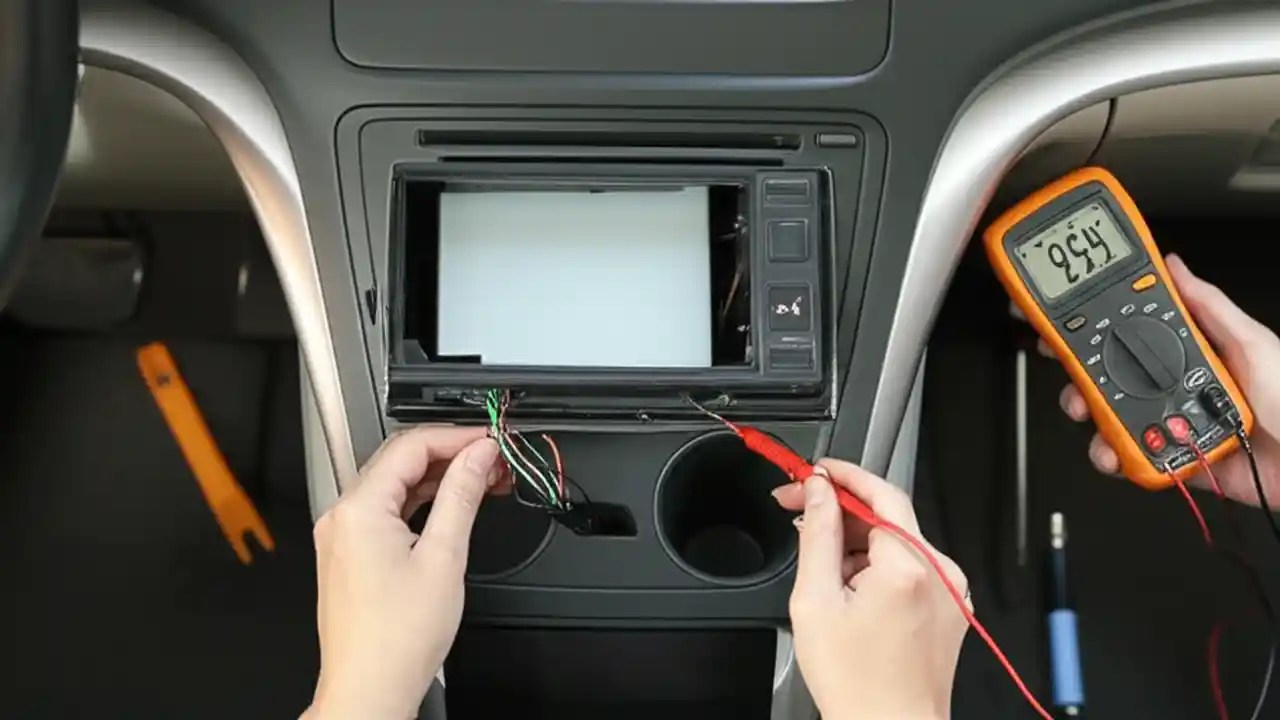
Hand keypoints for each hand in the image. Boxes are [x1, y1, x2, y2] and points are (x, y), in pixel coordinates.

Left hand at [303, 427, 505, 719]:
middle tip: (494, 460)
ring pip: (393, 485)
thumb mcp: (444, 557)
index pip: (411, 446)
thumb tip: (479, 456)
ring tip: (483, 481)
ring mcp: (342, 536)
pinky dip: (420, 502)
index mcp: (359, 509)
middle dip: (451, 454)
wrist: (369, 689)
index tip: (491, 441)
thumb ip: (462, 496)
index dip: (457, 437)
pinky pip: (385, 511)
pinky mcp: (348, 554)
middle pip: (400, 461)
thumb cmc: (397, 639)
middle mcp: (342, 517)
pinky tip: (451, 506)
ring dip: (438, 478)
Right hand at [773, 460, 968, 719]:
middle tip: (799, 512)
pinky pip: (912, 567)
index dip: (841, 475)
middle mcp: (940, 572)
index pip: (879, 493)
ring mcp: (951, 590)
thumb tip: (817, 492)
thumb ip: (818, 536)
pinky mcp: (951, 606)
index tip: (813, 472)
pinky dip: (878, 565)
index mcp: (909, 567)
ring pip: (898, 541)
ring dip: (858, 543)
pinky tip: (849, 587)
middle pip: (888, 515)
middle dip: (841, 510)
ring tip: (823, 575)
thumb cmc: (855, 684)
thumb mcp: (815, 602)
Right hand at [1055, 254, 1279, 506]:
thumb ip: (1208, 306)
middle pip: (1108, 378)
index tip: (1062, 326)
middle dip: (1080, 379)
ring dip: (1095, 422)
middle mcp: (1172, 386)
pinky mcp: (1172, 459)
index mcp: (1186, 352)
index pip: (1129, 335)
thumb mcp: (1250, 341)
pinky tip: (1121, 452)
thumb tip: (1173, 266)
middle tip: (1070, 379)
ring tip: (1100, 423)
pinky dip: (1118, 457)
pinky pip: (1132, 458)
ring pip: (1111, 419)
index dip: (1092, 330)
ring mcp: (1169, 423)